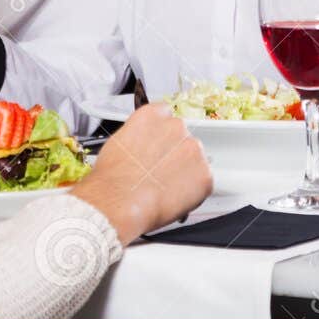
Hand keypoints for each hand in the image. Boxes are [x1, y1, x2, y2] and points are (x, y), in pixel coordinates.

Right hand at [71, 105, 211, 243]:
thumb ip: (140, 135)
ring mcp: (194, 150)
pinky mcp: (205, 175)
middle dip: (174, 153)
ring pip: (194, 158)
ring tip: (164, 186)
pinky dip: (193, 191)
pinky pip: (203, 181)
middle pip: (182, 136)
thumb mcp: (119, 142)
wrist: (120, 203)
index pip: (166, 115)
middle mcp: (176, 126)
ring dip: (185, 170)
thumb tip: (145, 143)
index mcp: (154, 114)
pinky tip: (173, 196)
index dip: (162, 135)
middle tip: (160, 171)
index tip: (158, 146)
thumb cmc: (113, 178)